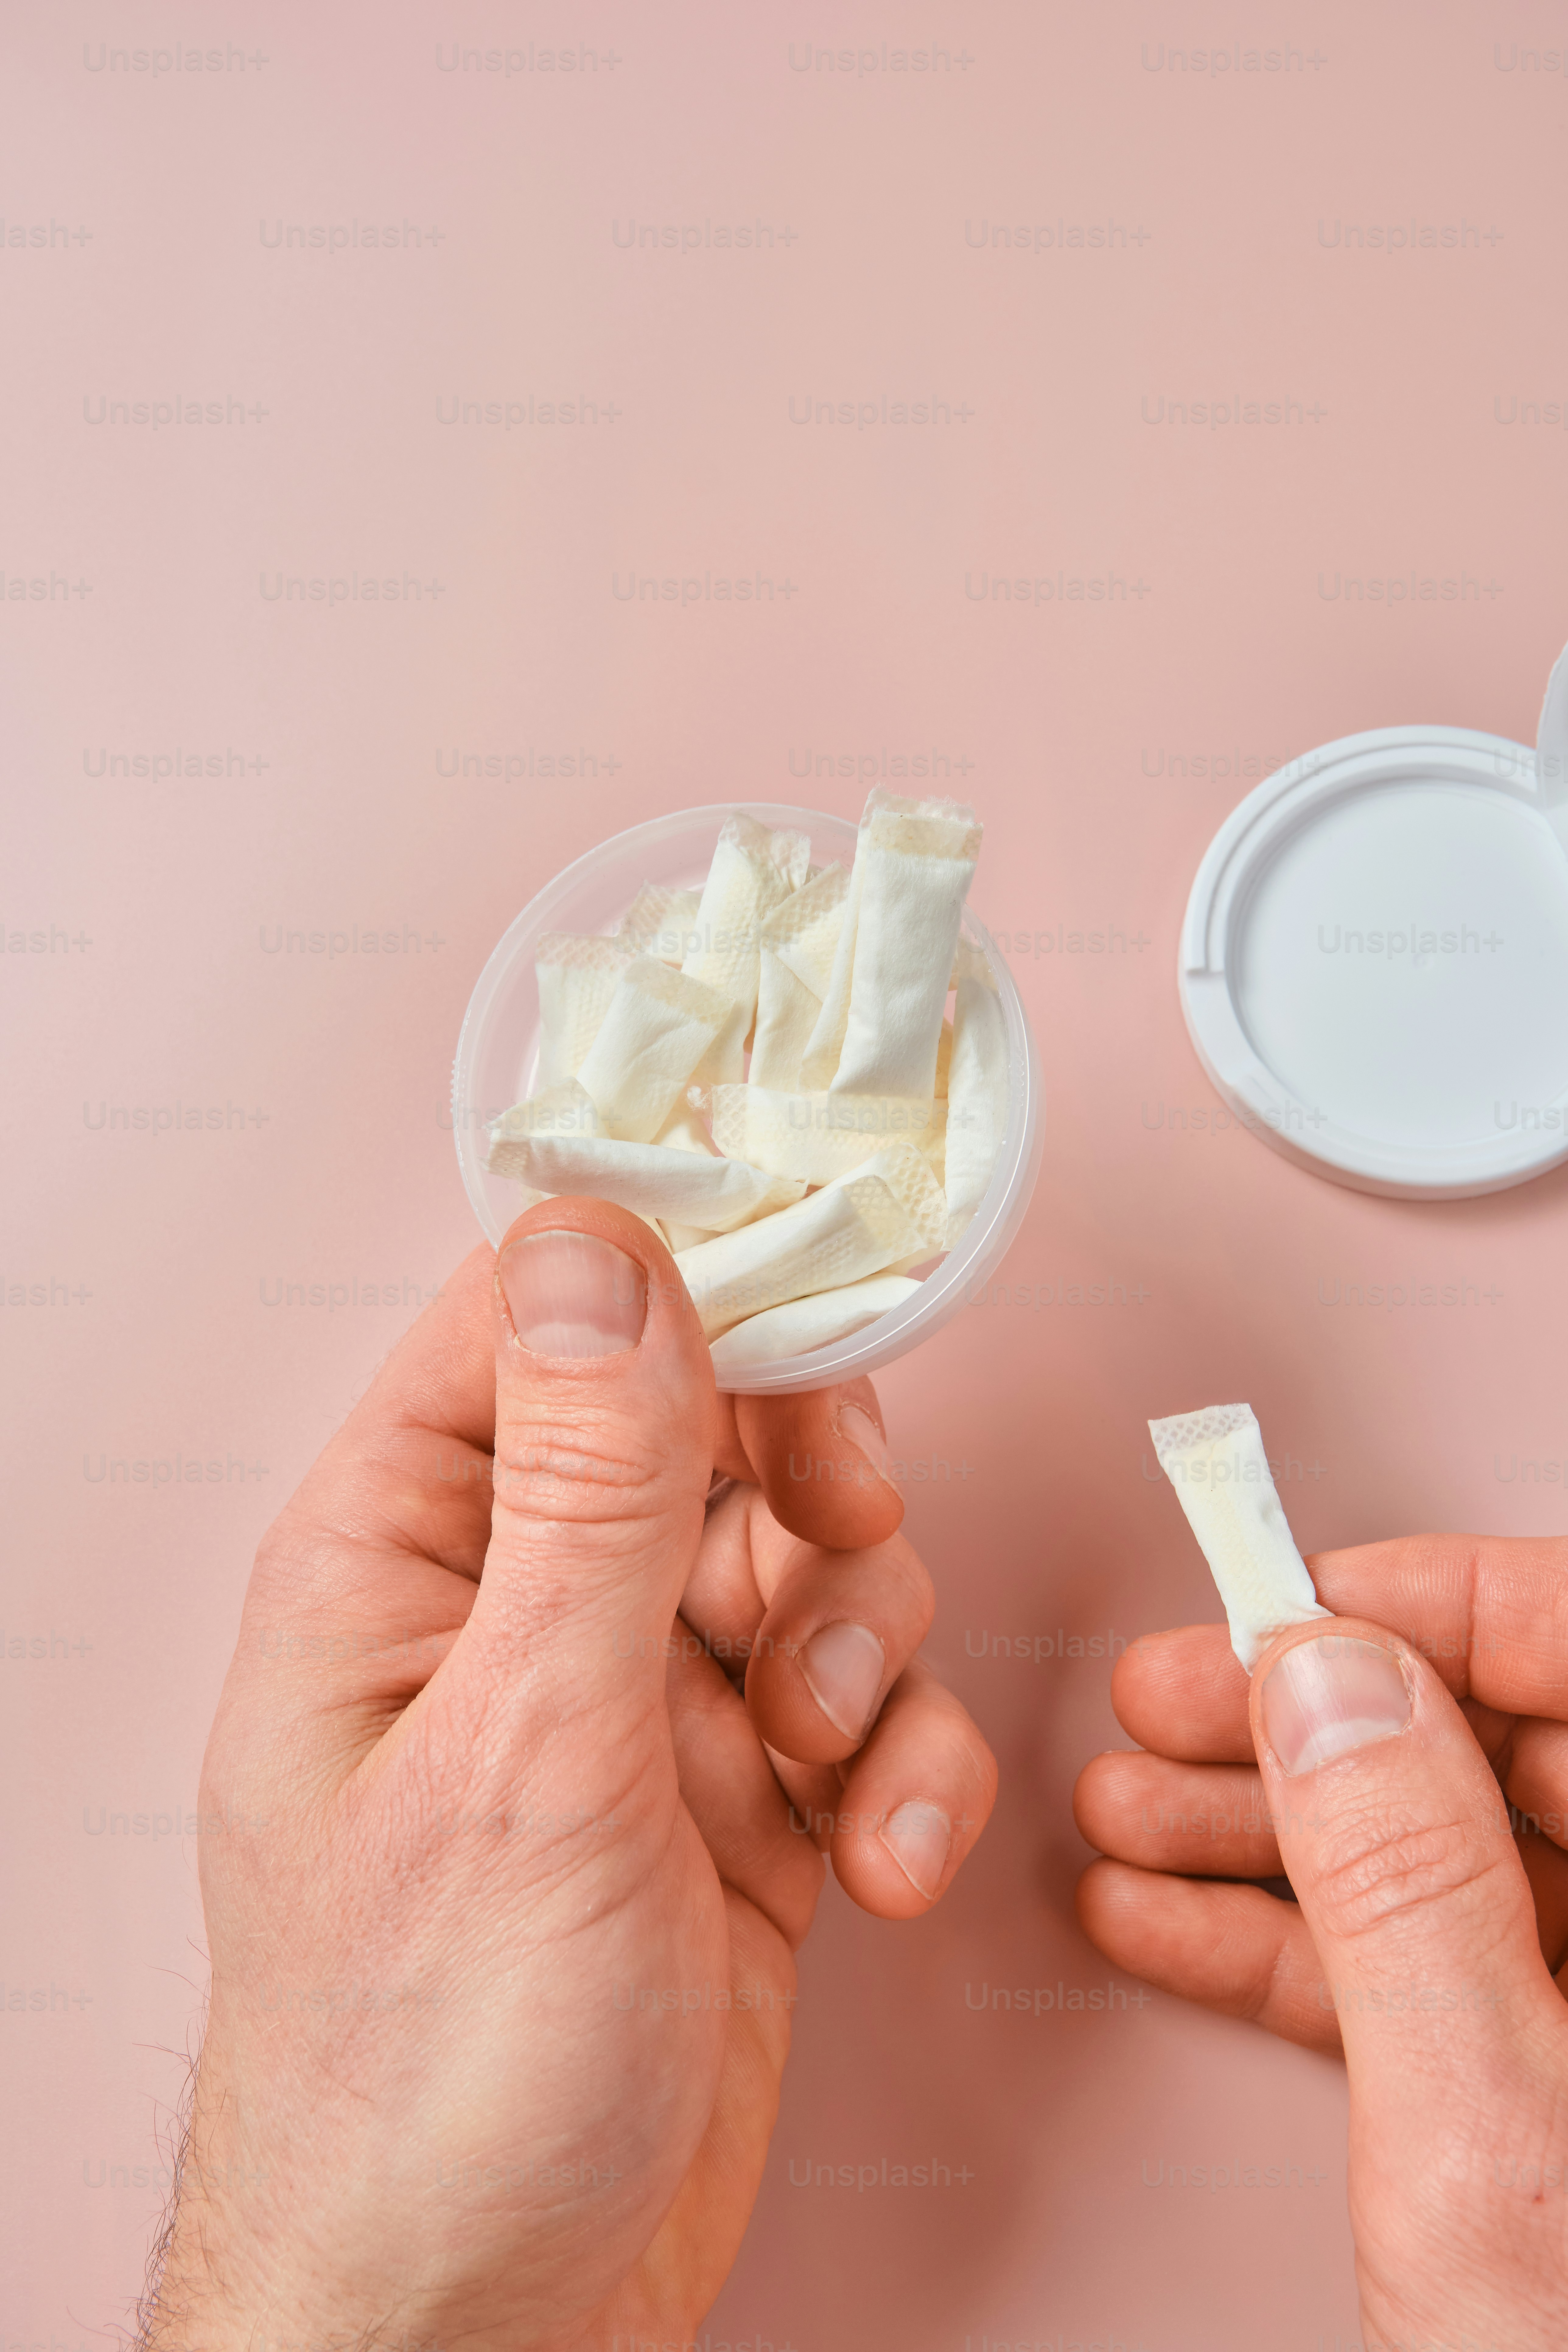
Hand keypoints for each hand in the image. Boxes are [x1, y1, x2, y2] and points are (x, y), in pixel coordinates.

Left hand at [141, 1202, 993, 2349]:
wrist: (489, 2333)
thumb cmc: (435, 2066)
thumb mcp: (526, 1747)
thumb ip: (583, 1489)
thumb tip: (595, 1243)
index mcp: (406, 1557)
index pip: (541, 1319)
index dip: (688, 1282)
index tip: (819, 1290)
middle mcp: (518, 1610)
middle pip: (707, 1426)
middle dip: (809, 1480)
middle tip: (845, 1541)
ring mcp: (636, 1710)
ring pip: (807, 1564)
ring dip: (862, 1645)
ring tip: (826, 1762)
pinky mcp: (739, 1808)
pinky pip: (861, 1713)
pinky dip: (899, 1771)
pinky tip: (874, 1866)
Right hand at [1074, 1535, 1567, 2350]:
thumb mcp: (1491, 2147)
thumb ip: (1411, 1890)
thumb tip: (1332, 1683)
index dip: (1443, 1608)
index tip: (1296, 1598)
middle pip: (1504, 1760)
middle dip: (1313, 1725)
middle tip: (1168, 1706)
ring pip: (1448, 1868)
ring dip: (1274, 1832)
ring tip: (1125, 1814)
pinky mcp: (1550, 2101)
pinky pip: (1426, 1979)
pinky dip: (1294, 1947)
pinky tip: (1168, 1915)